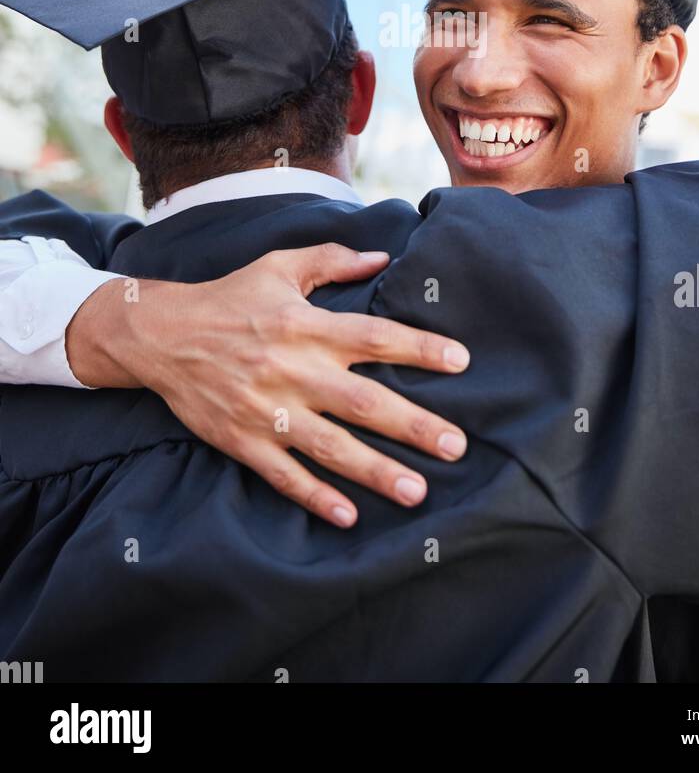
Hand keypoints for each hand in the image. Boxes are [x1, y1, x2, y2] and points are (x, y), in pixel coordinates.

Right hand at [66, 244, 469, 527]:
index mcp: (305, 324)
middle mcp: (291, 369)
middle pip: (362, 401)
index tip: (461, 361)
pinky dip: (315, 497)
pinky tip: (348, 516)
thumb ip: (331, 261)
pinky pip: (283, 474)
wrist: (161, 335)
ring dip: (375, 471)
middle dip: (412, 425)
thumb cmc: (230, 297)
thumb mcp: (279, 267)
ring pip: (329, 446)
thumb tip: (381, 258)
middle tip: (456, 446)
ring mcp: (266, 409)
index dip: (419, 348)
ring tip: (417, 491)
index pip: (374, 336)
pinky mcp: (242, 440)